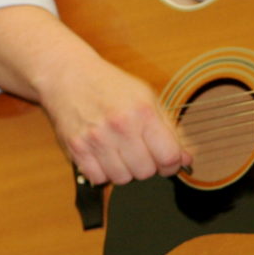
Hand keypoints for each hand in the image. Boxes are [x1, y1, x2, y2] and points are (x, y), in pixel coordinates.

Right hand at [36, 52, 190, 186]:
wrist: (67, 75)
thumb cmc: (109, 85)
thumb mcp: (147, 97)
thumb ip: (170, 129)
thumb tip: (186, 158)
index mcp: (142, 112)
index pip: (169, 157)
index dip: (172, 163)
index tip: (166, 160)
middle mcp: (119, 126)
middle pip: (146, 171)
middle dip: (146, 165)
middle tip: (139, 152)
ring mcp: (95, 139)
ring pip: (122, 179)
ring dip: (124, 170)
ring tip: (118, 152)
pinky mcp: (75, 148)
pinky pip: (98, 178)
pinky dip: (102, 172)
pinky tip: (102, 156)